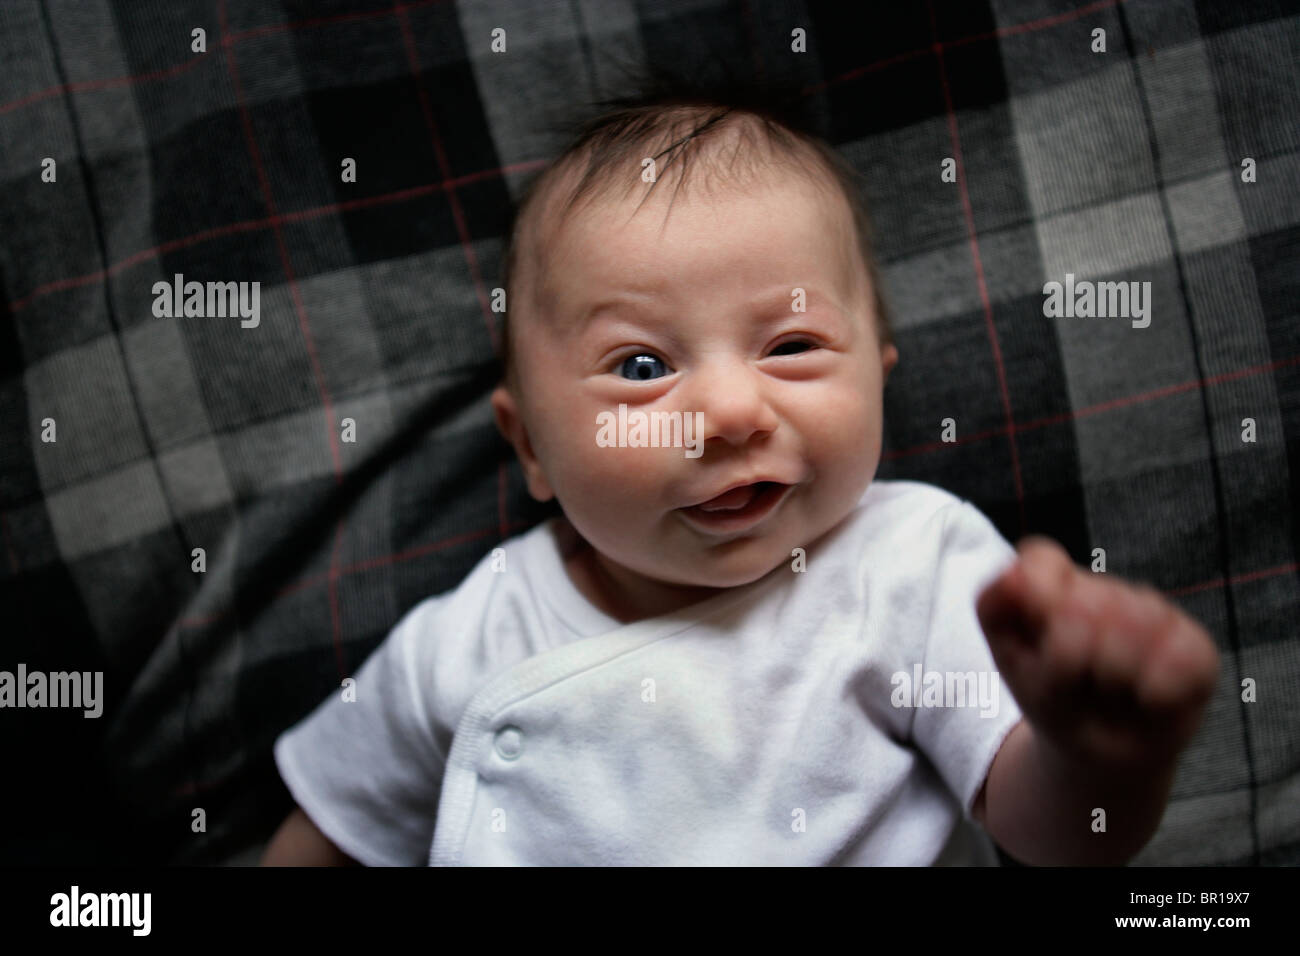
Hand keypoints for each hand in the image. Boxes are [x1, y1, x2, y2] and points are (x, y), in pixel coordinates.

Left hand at [976, 537, 1219, 772]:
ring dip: (1111, 677)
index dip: (1036, 605)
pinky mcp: (1193, 643)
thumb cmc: (1051, 698)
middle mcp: (1104, 590)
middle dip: (1068, 659)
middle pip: (1086, 603)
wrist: (1099, 754)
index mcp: (1053, 585)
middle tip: (1070, 684)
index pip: (1041, 562)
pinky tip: (1146, 701)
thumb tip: (1014, 573)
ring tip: (1107, 692)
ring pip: (1135, 625)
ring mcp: (1152, 613)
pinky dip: (1156, 692)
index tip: (1029, 648)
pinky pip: (1180, 658)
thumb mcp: (1009, 660)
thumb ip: (997, 606)